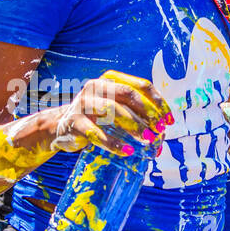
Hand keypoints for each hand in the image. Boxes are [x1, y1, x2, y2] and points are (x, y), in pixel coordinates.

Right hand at [50, 70, 171, 155]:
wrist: (60, 126)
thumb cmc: (95, 117)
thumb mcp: (114, 106)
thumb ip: (135, 111)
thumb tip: (163, 129)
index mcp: (110, 79)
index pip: (140, 85)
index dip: (158, 102)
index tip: (169, 120)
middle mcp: (96, 86)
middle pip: (128, 94)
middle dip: (147, 112)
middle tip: (160, 129)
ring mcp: (83, 103)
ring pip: (113, 110)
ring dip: (134, 125)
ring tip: (148, 139)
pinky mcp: (75, 122)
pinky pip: (96, 133)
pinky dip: (114, 143)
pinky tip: (128, 151)